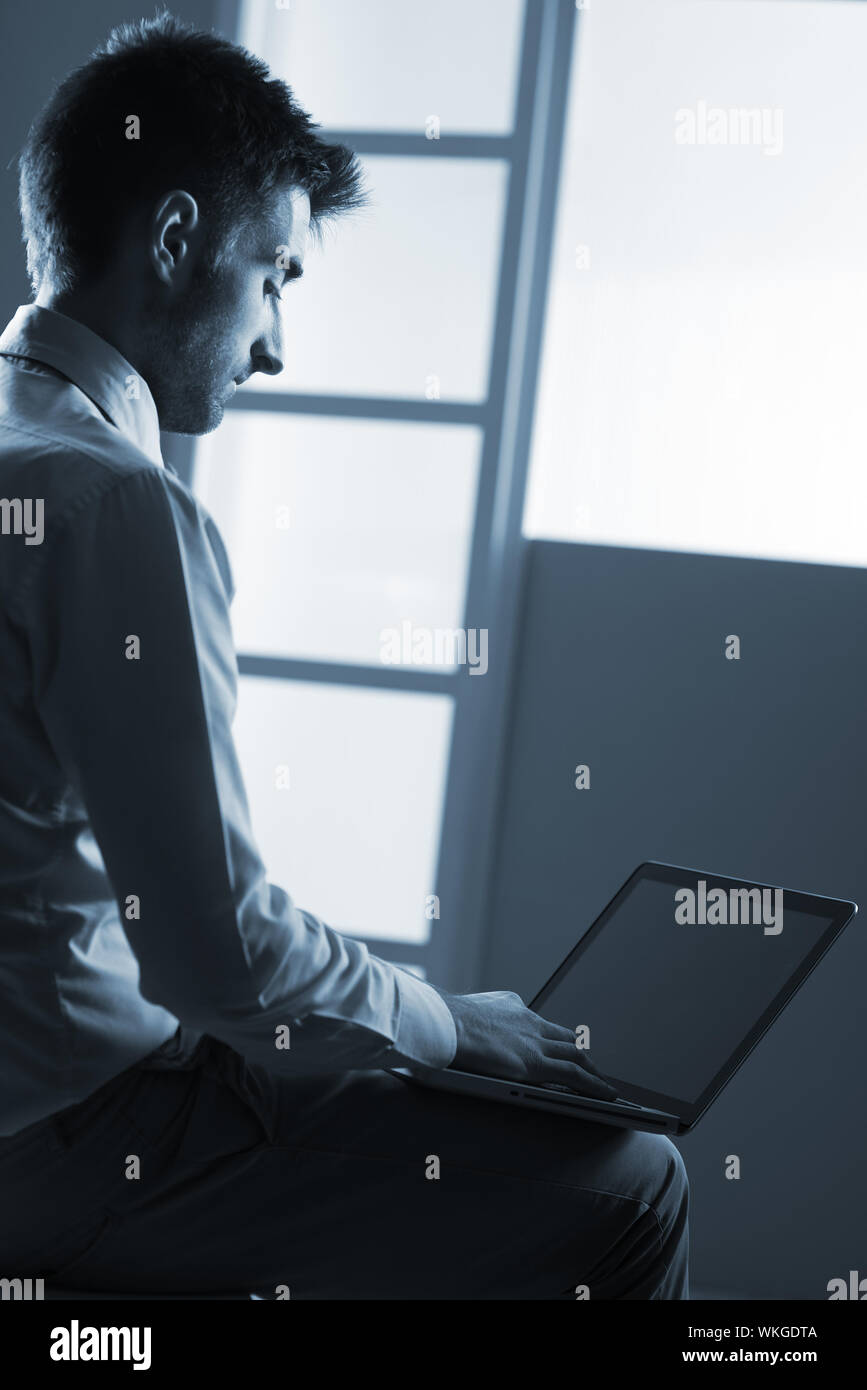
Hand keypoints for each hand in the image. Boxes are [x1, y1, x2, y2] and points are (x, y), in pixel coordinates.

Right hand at [434, 989, 617, 1099]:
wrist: (444, 1023)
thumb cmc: (441, 1022)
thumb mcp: (459, 1014)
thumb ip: (468, 1023)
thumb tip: (453, 1030)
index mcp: (511, 1006)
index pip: (540, 1022)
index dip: (553, 1036)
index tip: (557, 1043)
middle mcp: (529, 1020)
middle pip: (566, 1036)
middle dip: (580, 1052)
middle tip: (590, 1065)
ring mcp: (536, 1041)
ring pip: (578, 1055)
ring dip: (594, 1070)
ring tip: (604, 1084)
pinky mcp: (537, 1064)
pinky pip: (577, 1076)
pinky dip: (596, 1086)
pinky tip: (608, 1096)